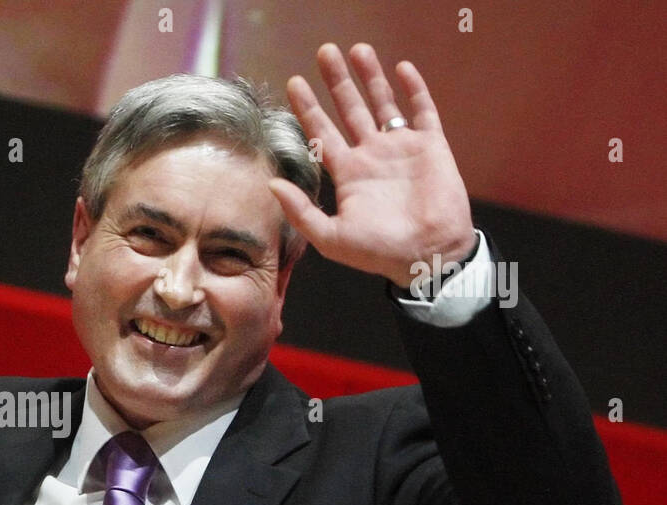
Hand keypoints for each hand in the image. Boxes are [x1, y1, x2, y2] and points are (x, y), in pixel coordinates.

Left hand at [268, 43, 475, 285]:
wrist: (427, 256)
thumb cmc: (379, 253)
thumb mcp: (330, 237)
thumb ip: (300, 210)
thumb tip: (271, 184)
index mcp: (348, 174)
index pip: (322, 132)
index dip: (308, 107)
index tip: (294, 82)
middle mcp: (371, 156)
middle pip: (349, 109)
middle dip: (337, 82)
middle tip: (324, 52)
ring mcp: (401, 148)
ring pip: (382, 103)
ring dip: (370, 77)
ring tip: (357, 49)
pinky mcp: (430, 146)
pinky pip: (422, 110)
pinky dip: (413, 89)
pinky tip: (401, 68)